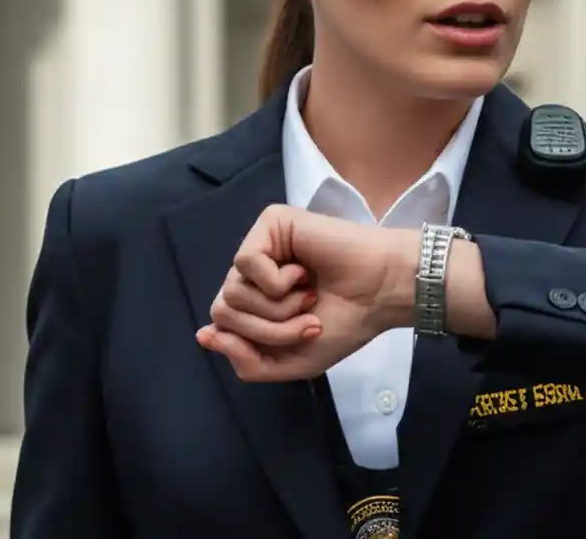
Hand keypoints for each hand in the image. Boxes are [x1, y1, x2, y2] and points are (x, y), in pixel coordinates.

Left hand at [196, 204, 418, 381]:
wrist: (381, 293)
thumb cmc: (346, 321)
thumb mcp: (292, 361)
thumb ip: (246, 361)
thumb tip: (204, 334)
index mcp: (256, 302)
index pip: (222, 328)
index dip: (254, 343)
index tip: (299, 337)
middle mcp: (253, 273)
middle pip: (224, 312)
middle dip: (269, 330)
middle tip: (309, 318)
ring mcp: (260, 246)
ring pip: (233, 292)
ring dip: (277, 309)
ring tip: (310, 296)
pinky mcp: (270, 224)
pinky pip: (246, 264)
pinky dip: (277, 282)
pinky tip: (303, 272)